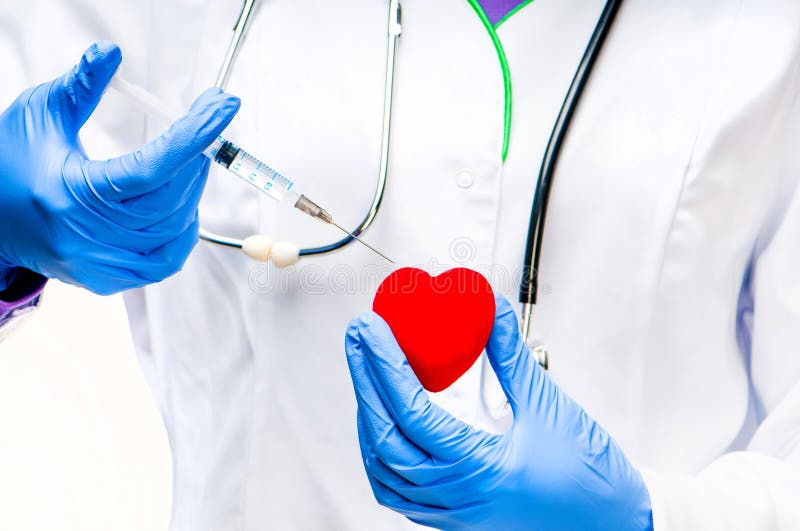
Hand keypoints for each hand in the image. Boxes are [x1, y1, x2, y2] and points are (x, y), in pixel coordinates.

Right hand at [0, 42, 239, 294]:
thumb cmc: (11, 164)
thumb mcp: (40, 115)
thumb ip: (80, 85)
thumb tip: (110, 53)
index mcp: (70, 194)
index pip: (151, 168)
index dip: (193, 137)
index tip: (221, 108)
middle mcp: (86, 237)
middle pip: (169, 201)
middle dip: (195, 162)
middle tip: (204, 133)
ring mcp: (98, 264)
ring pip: (173, 231)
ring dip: (192, 194)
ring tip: (191, 165)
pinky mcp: (106, 280)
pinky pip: (164, 261)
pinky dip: (182, 233)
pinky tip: (184, 208)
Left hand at [345, 295, 652, 529]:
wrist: (615, 526)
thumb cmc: (592, 482)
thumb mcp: (550, 409)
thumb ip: (512, 358)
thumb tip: (492, 313)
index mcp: (478, 471)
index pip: (411, 412)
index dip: (384, 366)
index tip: (372, 332)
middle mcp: (458, 499)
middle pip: (385, 440)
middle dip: (364, 384)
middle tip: (359, 342)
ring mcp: (454, 515)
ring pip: (386, 473)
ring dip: (369, 423)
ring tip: (368, 381)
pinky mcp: (459, 520)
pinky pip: (403, 494)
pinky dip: (385, 458)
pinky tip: (390, 431)